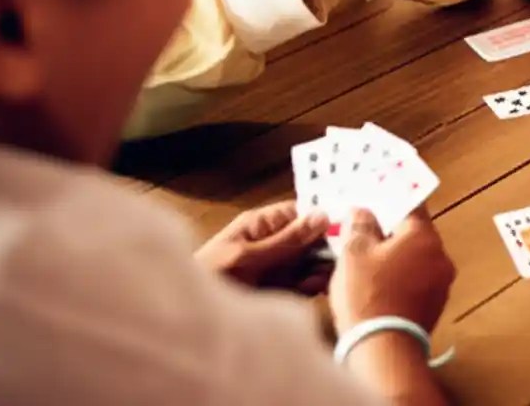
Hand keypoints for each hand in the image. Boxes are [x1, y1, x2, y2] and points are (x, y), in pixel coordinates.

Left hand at [194, 201, 332, 293]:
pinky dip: (312, 285)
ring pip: (309, 261)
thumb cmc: (210, 277)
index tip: (342, 231)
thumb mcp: (249, 256)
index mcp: (260, 224)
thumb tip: (322, 215)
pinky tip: (316, 290)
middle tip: (337, 262)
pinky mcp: (278, 289)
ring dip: (319, 269)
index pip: (299, 213)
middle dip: (323, 249)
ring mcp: (275, 266)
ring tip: (324, 280)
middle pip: (308, 238)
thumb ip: (287, 239)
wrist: (187, 316)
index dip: (321, 220)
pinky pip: (303, 282)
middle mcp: (271, 242)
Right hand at [329, 209, 455, 333]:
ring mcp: (441, 283)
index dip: (390, 200)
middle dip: (387, 232)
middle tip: (361, 234)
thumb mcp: (353, 252)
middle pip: (413, 234)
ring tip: (362, 264)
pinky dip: (399, 279)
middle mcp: (440, 257)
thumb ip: (359, 225)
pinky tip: (375, 287)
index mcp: (424, 237)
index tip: (374, 200)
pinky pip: (416, 281)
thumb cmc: (367, 295)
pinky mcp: (434, 306)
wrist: (382, 348)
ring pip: (414, 259)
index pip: (412, 205)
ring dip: (392, 258)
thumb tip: (362, 212)